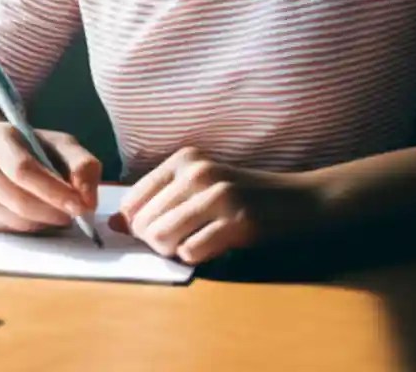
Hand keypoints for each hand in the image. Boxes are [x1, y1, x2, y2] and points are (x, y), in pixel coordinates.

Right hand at [0, 122, 101, 232]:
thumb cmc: (33, 147)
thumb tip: (87, 201)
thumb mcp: (61, 144)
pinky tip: (43, 215)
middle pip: (18, 199)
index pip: (23, 170)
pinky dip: (34, 227)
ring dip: (46, 222)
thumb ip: (82, 164)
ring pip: (15, 220)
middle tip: (75, 214)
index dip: (53, 191)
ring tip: (61, 212)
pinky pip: (10, 229)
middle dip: (53, 211)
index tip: (80, 206)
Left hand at [111, 147, 325, 264]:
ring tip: (193, 244)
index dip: (136, 225)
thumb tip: (114, 224)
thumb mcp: (200, 187)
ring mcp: (219, 195)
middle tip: (178, 242)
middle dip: (153, 242)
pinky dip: (195, 257)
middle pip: (143, 222)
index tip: (153, 232)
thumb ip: (158, 202)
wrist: (301, 199)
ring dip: (172, 251)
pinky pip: (191, 251)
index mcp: (184, 159)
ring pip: (162, 237)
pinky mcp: (238, 222)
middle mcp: (198, 172)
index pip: (133, 200)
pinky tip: (212, 246)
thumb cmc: (244, 196)